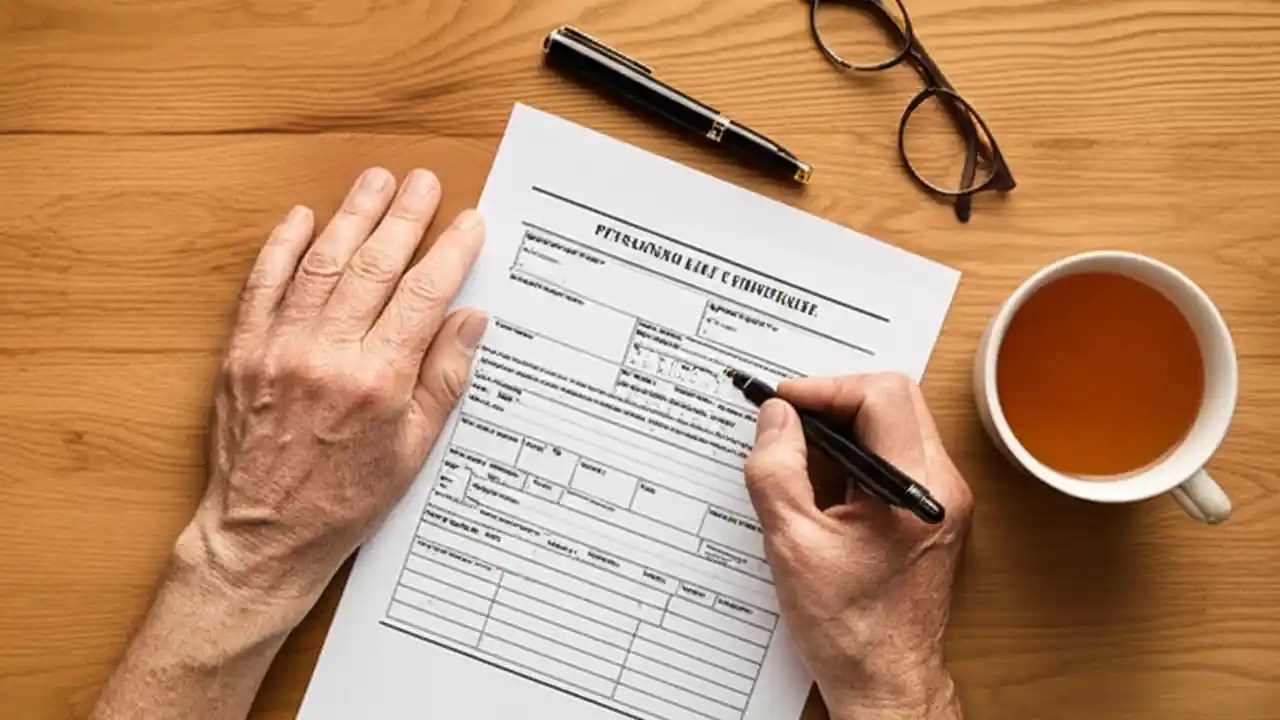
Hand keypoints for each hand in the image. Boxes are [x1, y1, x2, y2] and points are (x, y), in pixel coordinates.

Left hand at [179, 166, 487, 608]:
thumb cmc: (343, 502)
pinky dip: (281, 247)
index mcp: (378, 382)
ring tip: (375, 181)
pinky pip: (263, 285)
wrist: (261, 536)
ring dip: (351, 216)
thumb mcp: (413, 452)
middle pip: (374, 267)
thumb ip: (443, 379)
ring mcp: (279, 349)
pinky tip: (302, 218)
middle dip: (404, 217)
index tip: (469, 223)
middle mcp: (328, 356)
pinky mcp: (243, 353)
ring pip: (321, 264)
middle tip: (424, 182)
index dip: (450, 252)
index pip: (423, 296)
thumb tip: (470, 319)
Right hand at [743, 373, 972, 719]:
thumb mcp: (792, 543)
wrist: (885, 681)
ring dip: (839, 432)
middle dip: (831, 403)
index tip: (782, 403)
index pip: (881, 395)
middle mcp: (941, 486)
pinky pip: (889, 459)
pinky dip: (849, 459)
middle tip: (785, 423)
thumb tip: (775, 419)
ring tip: (794, 460)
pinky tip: (815, 487)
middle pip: (891, 402)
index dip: (824, 389)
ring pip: (890, 428)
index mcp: (919, 488)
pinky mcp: (924, 514)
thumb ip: (777, 470)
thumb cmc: (849, 628)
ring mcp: (937, 500)